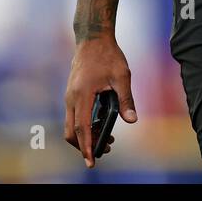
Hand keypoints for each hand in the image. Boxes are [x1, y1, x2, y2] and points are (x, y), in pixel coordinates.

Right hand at [63, 35, 137, 166]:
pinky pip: (74, 116)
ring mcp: (70, 96)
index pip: (82, 128)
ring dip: (86, 136)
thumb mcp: (122, 76)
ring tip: (107, 139)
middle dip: (84, 146)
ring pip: (71, 125)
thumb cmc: (108, 55)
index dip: (87, 147)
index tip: (91, 162)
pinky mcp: (72, 94)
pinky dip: (84, 126)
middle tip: (104, 151)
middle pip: (71, 132)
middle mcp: (71, 98)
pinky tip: (101, 124)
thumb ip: (126, 99)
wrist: (92, 38)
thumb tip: (132, 120)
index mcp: (82, 95)